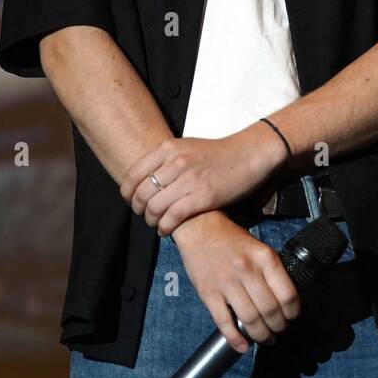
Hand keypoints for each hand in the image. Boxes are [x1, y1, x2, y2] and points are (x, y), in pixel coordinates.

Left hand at [119, 122, 288, 235]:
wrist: (250, 154)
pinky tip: (166, 229)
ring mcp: (189, 179)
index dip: (127, 194)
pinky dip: (165, 227)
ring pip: (154, 208)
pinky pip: (172, 217)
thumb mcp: (187, 147)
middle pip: (141, 194)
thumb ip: (166, 160)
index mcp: (168, 148)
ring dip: (151, 221)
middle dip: (139, 210)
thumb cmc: (219, 153)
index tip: (132, 201)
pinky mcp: (203, 196)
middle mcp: (175, 162)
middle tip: (144, 216)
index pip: (132, 175)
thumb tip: (146, 180)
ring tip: (157, 224)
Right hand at [172, 211, 300, 350]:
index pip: (287, 294)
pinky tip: (242, 346)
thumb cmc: (232, 239)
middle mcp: (247, 270)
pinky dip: (235, 338)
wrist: (199, 227)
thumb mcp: (259, 248)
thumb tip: (285, 300)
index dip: (293, 312)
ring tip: (266, 339)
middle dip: (278, 327)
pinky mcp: (208, 293)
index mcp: (264, 257)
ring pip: (250, 319)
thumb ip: (271, 271)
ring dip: (261, 335)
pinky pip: (224, 322)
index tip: (292, 317)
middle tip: (279, 331)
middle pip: (270, 310)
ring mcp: (226, 282)